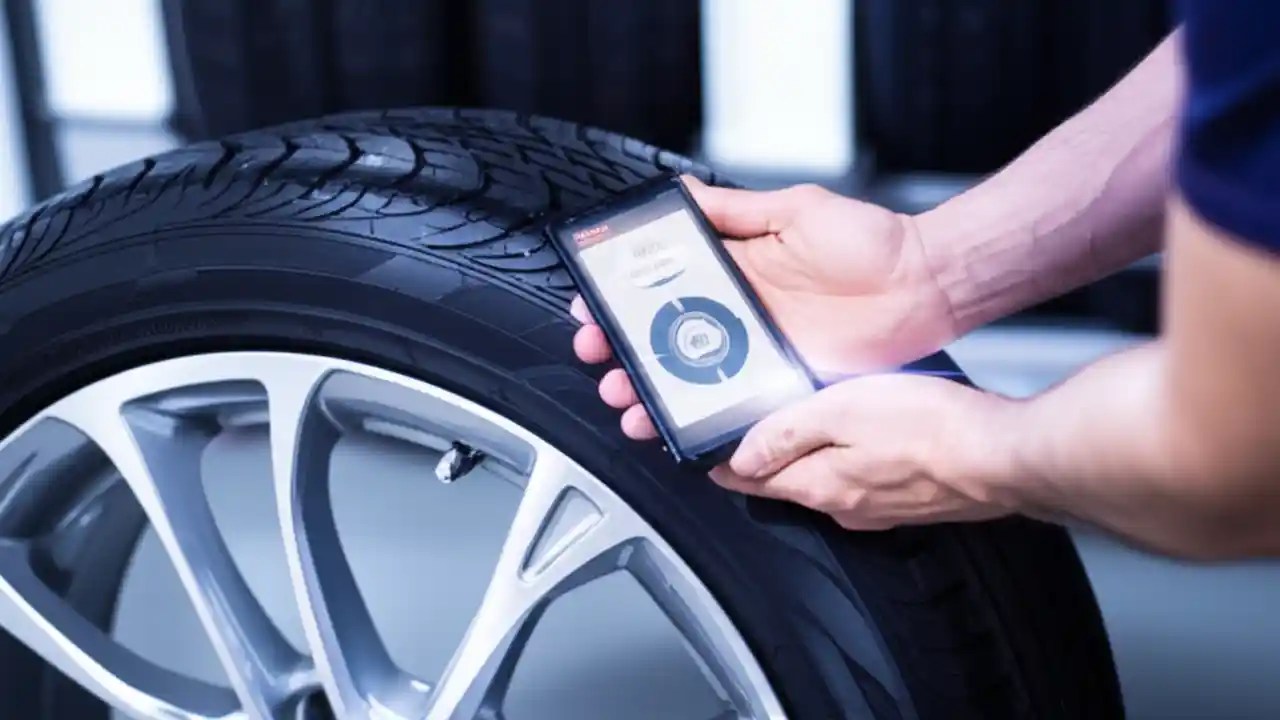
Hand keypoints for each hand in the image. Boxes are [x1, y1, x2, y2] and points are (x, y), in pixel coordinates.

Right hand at [571, 176, 956, 438]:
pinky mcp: (780, 385)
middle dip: (621, 351)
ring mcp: (756, 353)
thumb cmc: (869, 242)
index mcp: (733, 270)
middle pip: (662, 339)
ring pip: (686, 378)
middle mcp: (737, 314)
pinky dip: (697, 419)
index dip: (622, 299)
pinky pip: (730, 406)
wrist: (924, 285)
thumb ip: (735, 209)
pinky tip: (670, 424)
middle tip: (598, 357)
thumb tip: (679, 192)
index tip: (593, 307)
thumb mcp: (795, 210)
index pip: (661, 287)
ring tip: (625, 399)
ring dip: (647, 390)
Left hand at [709, 374, 1017, 529]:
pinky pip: (868, 483)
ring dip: (811, 462)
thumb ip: (786, 433)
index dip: (723, 463)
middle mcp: (847, 507)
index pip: (751, 480)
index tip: (705, 454)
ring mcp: (884, 509)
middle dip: (766, 462)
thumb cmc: (931, 428)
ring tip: (803, 431)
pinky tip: (865, 443)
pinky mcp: (916, 500)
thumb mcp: (840, 411)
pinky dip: (854, 464)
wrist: (1008, 457)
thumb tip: (741, 457)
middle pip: (789, 483)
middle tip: (749, 432)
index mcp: (820, 487)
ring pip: (830, 484)